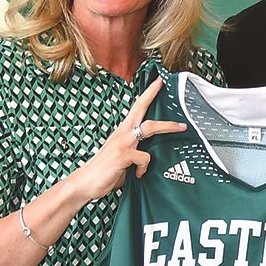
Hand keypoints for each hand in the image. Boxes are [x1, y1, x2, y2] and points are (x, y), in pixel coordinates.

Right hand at [69, 77, 186, 199]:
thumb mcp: (123, 158)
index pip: (136, 109)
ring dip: (167, 127)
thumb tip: (152, 155)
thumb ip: (136, 153)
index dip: (147, 94)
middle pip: (140, 108)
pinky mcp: (122, 154)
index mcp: (122, 132)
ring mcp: (122, 142)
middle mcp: (122, 133)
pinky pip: (145, 157)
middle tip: (163, 83)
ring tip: (181, 128)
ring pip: (149, 128)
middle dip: (152, 95)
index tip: (158, 82)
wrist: (84, 183)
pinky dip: (144, 167)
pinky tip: (137, 174)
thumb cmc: (105, 172)